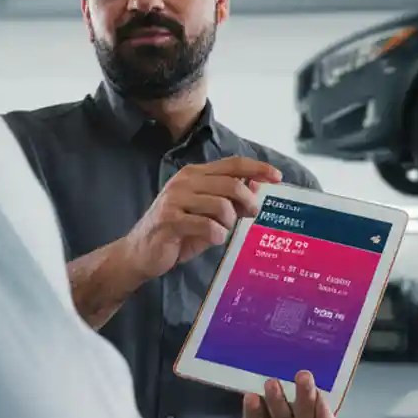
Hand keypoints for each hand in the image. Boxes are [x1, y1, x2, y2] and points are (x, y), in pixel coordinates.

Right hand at [121, 156, 281, 280]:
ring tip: (223, 232)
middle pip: (230, 183)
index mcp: (194, 175)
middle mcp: (184, 182)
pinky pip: (206, 225)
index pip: (232, 164)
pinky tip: (214, 240)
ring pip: (221, 205)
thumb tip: (255, 185)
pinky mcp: (170, 221)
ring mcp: (175, 200)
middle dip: (247, 201)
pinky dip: (217, 235)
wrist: (140, 253)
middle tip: (251, 215)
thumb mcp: (207, 214)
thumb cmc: (176, 233)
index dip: (257, 168)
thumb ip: (229, 199)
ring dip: (229, 222)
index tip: (277, 177)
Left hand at [242, 371, 335, 417]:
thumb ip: (318, 368)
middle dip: (304, 398)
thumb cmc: (299, 379)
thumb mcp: (311, 375)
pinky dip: (254, 410)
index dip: (323, 410)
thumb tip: (329, 344)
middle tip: (303, 375)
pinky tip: (251, 396)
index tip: (320, 391)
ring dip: (277, 402)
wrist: (271, 387)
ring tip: (272, 382)